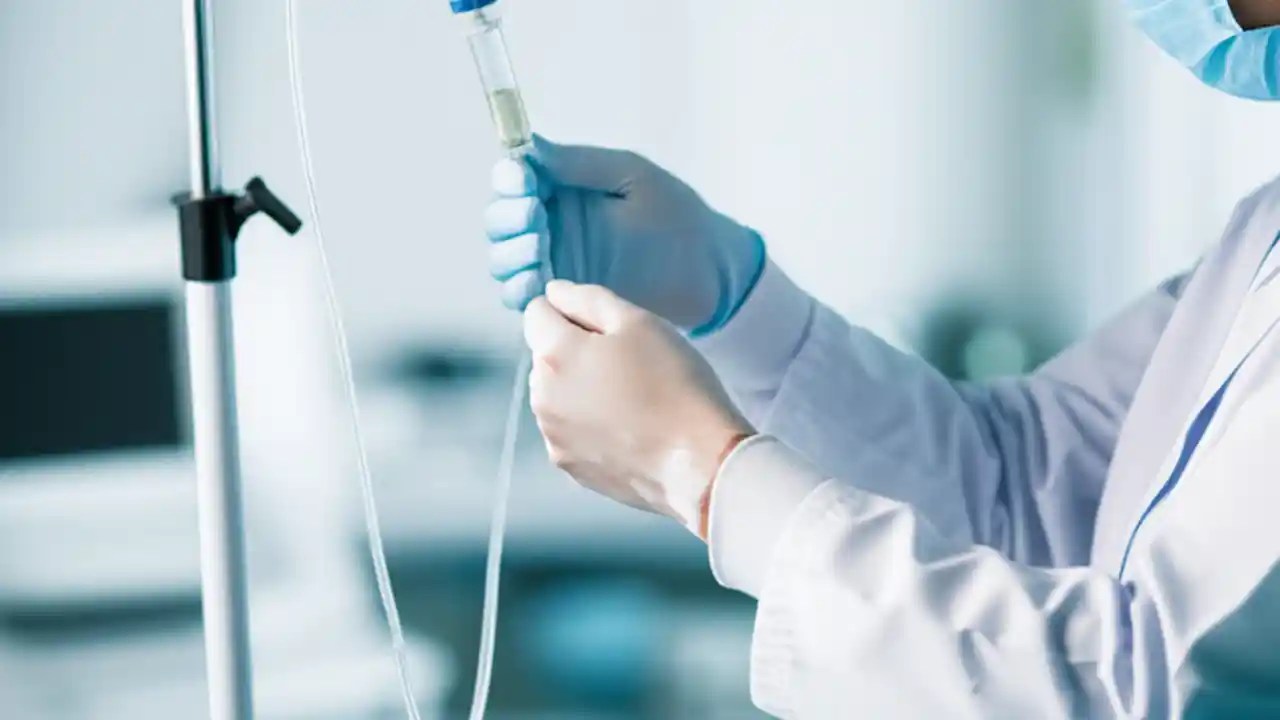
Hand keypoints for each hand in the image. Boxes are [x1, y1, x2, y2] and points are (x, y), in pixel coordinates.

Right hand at [486, 136, 766, 334]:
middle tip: (534, 217)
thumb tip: (530, 148)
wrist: (712, 273)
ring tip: (536, 249)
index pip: (515, 180)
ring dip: (511, 255)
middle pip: (502, 221)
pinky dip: (521, 290)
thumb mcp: (631, 177)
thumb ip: (581, 165)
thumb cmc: (677, 217)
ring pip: (507, 260)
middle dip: (508, 218)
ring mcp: (556, 264)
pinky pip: (527, 297)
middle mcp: (551, 225)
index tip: (522, 180)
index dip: (510, 180)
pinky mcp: (566, 300)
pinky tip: (535, 283)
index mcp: (563, 188)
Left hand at [524, 280, 754, 535]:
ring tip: (630, 400)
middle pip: (545, 355)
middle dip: (575, 352)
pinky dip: (588, 425)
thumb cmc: (675, 385)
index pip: (537, 312)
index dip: (571, 311)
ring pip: (556, 394)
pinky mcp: (569, 466)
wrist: (699, 463)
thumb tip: (554, 293)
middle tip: (628, 365)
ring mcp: (552, 436)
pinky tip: (627, 429)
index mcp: (554, 354)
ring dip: (579, 389)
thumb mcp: (639, 322)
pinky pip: (569, 430)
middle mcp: (540, 396)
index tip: (609, 330)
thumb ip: (588, 299)